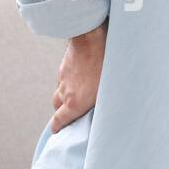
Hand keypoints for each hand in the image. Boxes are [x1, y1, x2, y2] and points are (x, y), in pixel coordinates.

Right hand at [50, 19, 106, 133]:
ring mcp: (64, 76)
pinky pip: (65, 77)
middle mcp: (65, 92)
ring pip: (61, 89)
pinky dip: (70, 80)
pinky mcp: (65, 64)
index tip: (56, 131)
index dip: (57, 127)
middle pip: (57, 106)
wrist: (91, 37)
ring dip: (67, 94)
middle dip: (62, 111)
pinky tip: (82, 75)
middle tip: (72, 112)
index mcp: (74, 103)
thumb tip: (112, 115)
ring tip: (79, 92)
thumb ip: (105, 106)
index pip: (58, 120)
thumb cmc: (105, 66)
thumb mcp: (110, 92)